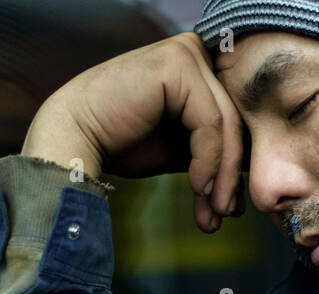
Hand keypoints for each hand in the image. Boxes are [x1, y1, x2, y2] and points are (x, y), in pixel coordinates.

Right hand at [21, 31, 245, 232]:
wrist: (75, 139)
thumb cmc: (121, 143)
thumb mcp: (180, 148)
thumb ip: (212, 152)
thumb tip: (243, 182)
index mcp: (196, 69)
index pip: (233, 119)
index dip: (235, 166)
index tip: (228, 208)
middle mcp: (194, 53)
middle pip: (234, 123)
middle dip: (231, 176)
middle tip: (224, 214)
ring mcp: (185, 54)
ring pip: (226, 126)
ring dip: (223, 176)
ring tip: (214, 211)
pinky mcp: (177, 65)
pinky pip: (210, 124)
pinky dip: (208, 163)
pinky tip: (197, 188)